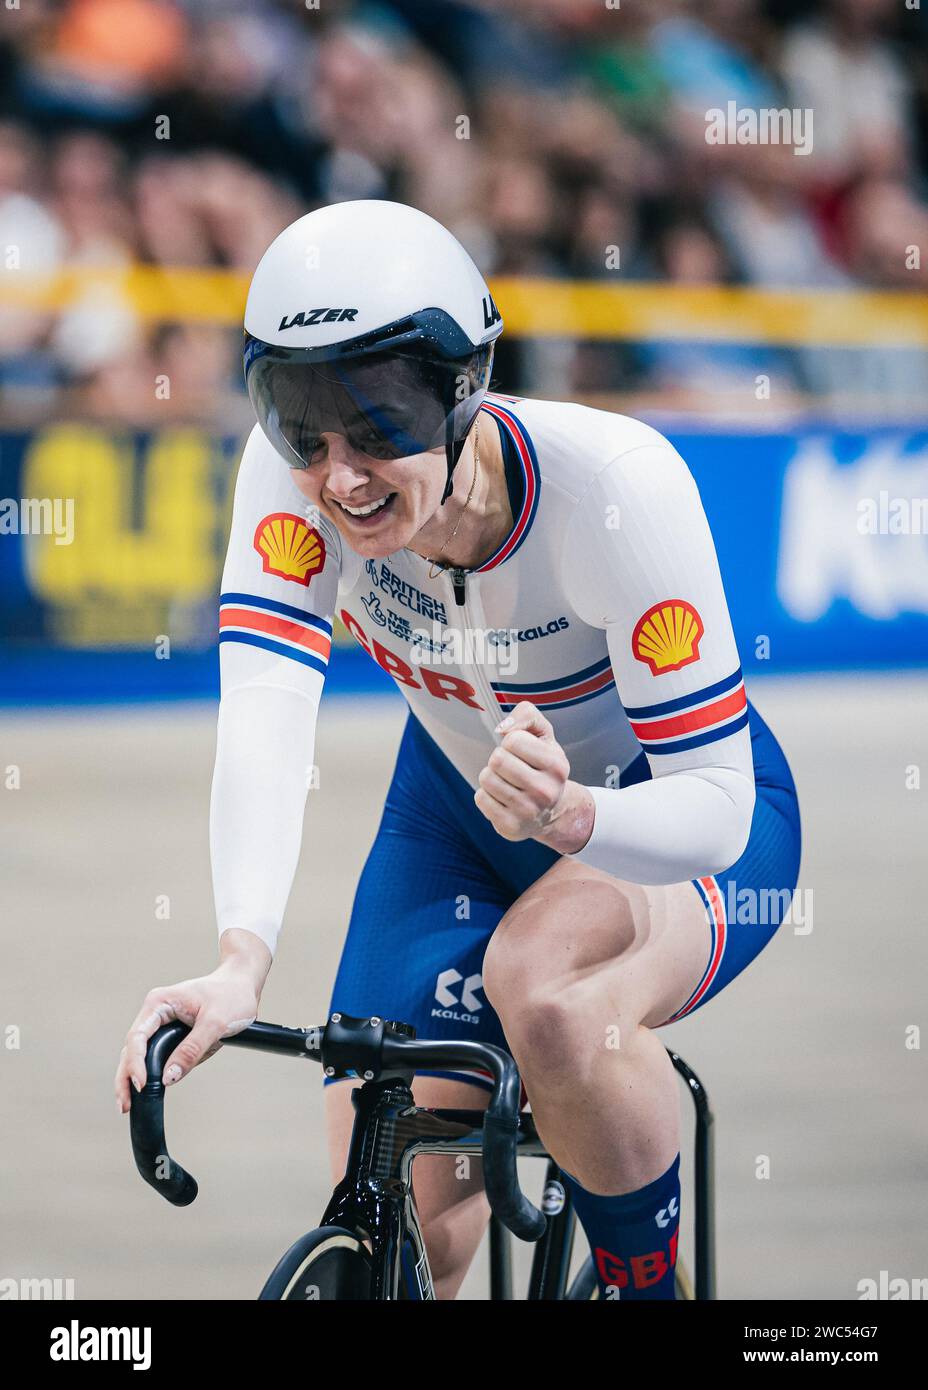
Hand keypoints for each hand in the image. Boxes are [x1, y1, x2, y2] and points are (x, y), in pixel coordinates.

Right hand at [114, 929, 270, 1112]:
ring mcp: (161, 1024)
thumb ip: (192, 1050)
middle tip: (125, 1105)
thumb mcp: (216, 1023)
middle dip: (125, 1077)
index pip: (137, 1037)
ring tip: (128, 1105)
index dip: (135, 1064)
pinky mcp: (170, 1035)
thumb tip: (169, 1077)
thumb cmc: (231, 996)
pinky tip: (142, 1092)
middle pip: (130, 1049)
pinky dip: (146, 1073)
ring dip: (130, 1078)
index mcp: (159, 1003)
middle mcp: (155, 1013)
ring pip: (138, 1055)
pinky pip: (153, 1056)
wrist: (243, 985)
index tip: (141, 1085)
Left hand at [474, 701, 594, 852]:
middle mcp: (545, 791)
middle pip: (497, 760)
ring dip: (491, 777)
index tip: (522, 752)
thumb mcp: (543, 735)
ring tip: (507, 783)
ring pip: (486, 779)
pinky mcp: (510, 827)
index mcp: (556, 765)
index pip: (513, 740)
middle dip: (499, 759)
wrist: (552, 811)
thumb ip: (527, 715)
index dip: (511, 742)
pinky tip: (503, 799)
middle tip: (512, 768)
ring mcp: (528, 812)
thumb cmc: (542, 766)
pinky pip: (480, 798)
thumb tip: (502, 728)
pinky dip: (486, 795)